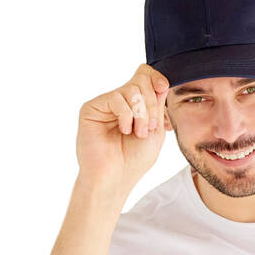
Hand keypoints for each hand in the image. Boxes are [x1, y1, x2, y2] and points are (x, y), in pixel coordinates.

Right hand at [76, 64, 169, 193]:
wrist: (115, 178)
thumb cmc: (134, 160)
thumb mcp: (155, 130)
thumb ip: (157, 105)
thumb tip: (160, 82)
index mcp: (135, 105)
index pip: (144, 76)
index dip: (155, 78)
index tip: (164, 88)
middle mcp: (119, 101)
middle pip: (141, 80)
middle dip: (151, 104)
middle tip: (150, 127)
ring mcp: (105, 104)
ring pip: (131, 89)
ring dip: (141, 113)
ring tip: (138, 133)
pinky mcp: (91, 108)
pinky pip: (115, 98)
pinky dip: (126, 115)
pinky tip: (123, 130)